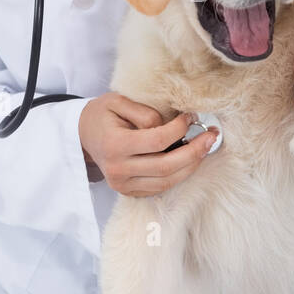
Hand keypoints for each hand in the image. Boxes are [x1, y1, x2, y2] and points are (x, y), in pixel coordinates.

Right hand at [79, 92, 218, 195]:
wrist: (82, 136)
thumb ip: (145, 112)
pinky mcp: (129, 191)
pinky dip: (179, 175)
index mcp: (114, 145)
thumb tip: (171, 125)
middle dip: (194, 151)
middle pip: (166, 166)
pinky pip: (161, 188)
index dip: (180, 129)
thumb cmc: (101, 115)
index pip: (157, 140)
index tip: (191, 117)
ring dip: (191, 165)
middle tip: (211, 136)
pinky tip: (190, 160)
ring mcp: (123, 185)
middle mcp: (118, 170)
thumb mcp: (117, 102)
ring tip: (205, 147)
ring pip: (167, 181)